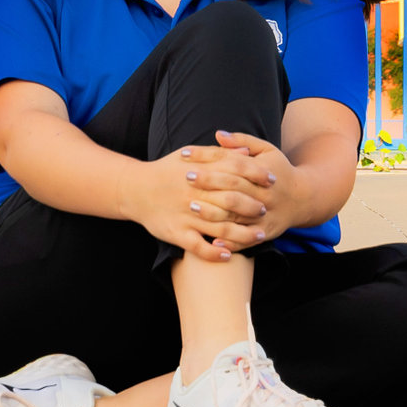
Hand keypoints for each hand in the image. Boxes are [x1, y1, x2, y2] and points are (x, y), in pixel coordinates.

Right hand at [131, 141, 259, 258]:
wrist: (134, 189)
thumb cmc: (166, 170)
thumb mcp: (190, 154)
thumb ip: (218, 153)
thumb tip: (246, 151)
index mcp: (199, 172)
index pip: (234, 170)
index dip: (256, 174)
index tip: (272, 180)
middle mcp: (194, 194)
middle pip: (231, 200)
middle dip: (252, 206)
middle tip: (267, 210)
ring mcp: (185, 215)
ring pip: (219, 227)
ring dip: (242, 234)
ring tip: (259, 236)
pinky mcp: (176, 233)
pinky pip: (198, 247)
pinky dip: (214, 252)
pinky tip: (229, 255)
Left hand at [186, 131, 300, 245]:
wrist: (303, 199)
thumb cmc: (278, 170)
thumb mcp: (267, 150)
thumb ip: (242, 141)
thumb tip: (218, 134)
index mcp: (262, 171)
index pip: (232, 161)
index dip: (208, 157)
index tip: (185, 154)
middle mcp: (263, 193)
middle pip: (234, 187)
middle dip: (209, 182)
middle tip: (186, 177)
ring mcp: (264, 214)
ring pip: (237, 215)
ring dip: (213, 212)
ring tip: (192, 207)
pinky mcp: (265, 232)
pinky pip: (245, 240)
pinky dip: (229, 242)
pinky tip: (210, 242)